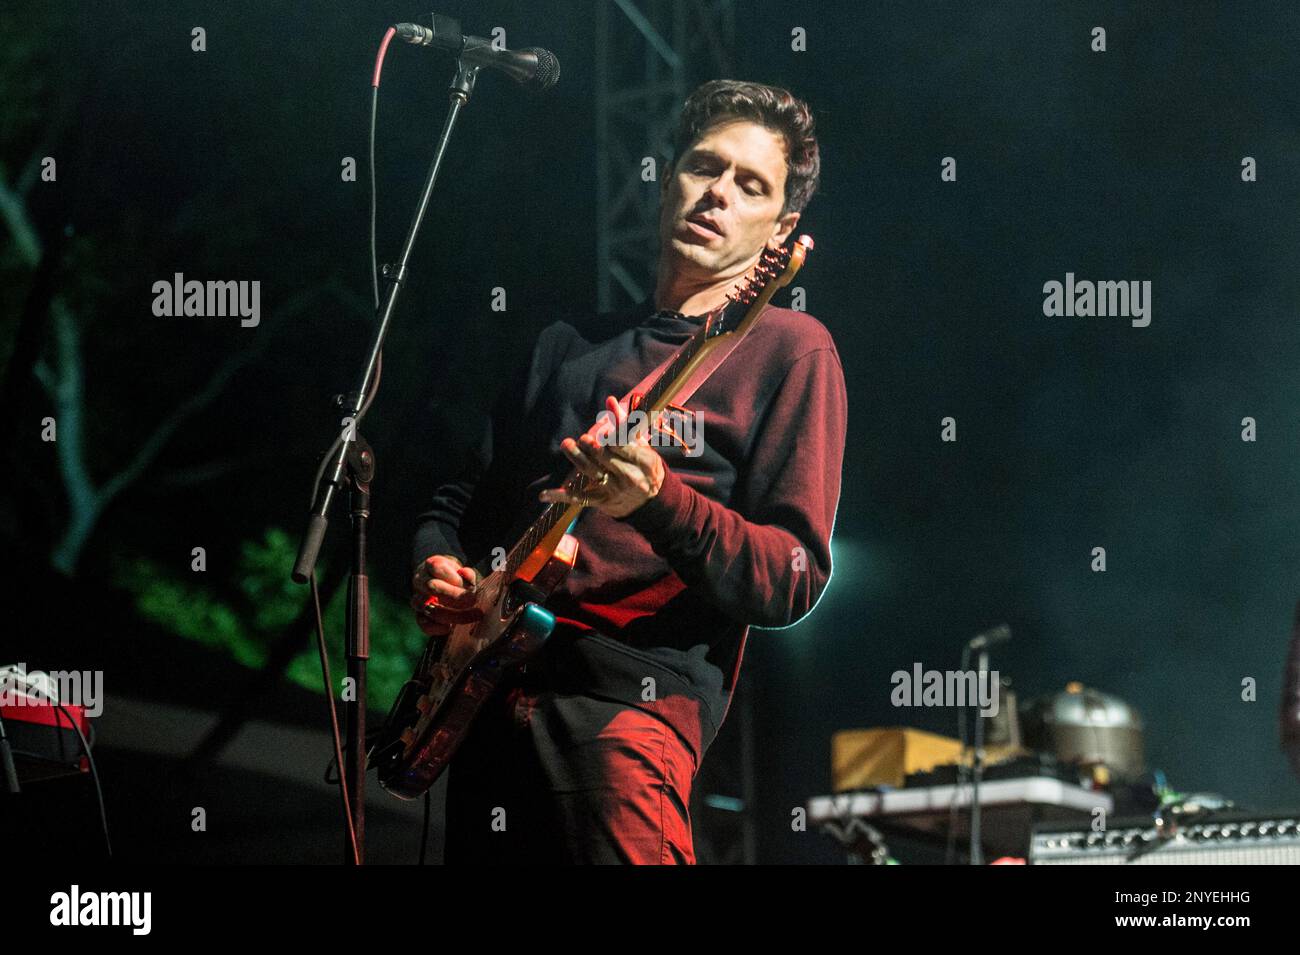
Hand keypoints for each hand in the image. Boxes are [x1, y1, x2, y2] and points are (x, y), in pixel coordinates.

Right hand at [410, 554, 481, 636]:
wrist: (437, 584)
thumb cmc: (454, 578)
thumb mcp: (461, 571)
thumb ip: (467, 575)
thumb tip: (466, 574)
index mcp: (431, 565)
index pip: (438, 568)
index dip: (455, 579)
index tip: (470, 587)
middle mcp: (420, 581)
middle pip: (432, 587)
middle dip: (456, 597)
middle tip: (473, 602)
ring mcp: (417, 598)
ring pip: (429, 607)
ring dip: (452, 615)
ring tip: (471, 616)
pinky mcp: (418, 615)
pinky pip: (424, 625)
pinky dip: (438, 628)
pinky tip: (450, 627)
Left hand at [539, 394, 664, 518]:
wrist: (652, 502)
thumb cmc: (645, 467)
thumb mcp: (641, 445)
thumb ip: (624, 423)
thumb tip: (609, 400)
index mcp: (645, 461)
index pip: (623, 446)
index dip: (611, 438)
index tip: (602, 433)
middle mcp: (631, 477)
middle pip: (606, 458)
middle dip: (592, 447)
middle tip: (584, 439)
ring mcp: (615, 491)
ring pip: (591, 472)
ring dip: (577, 457)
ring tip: (567, 444)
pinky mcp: (602, 502)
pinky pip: (580, 499)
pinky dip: (561, 496)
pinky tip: (545, 494)